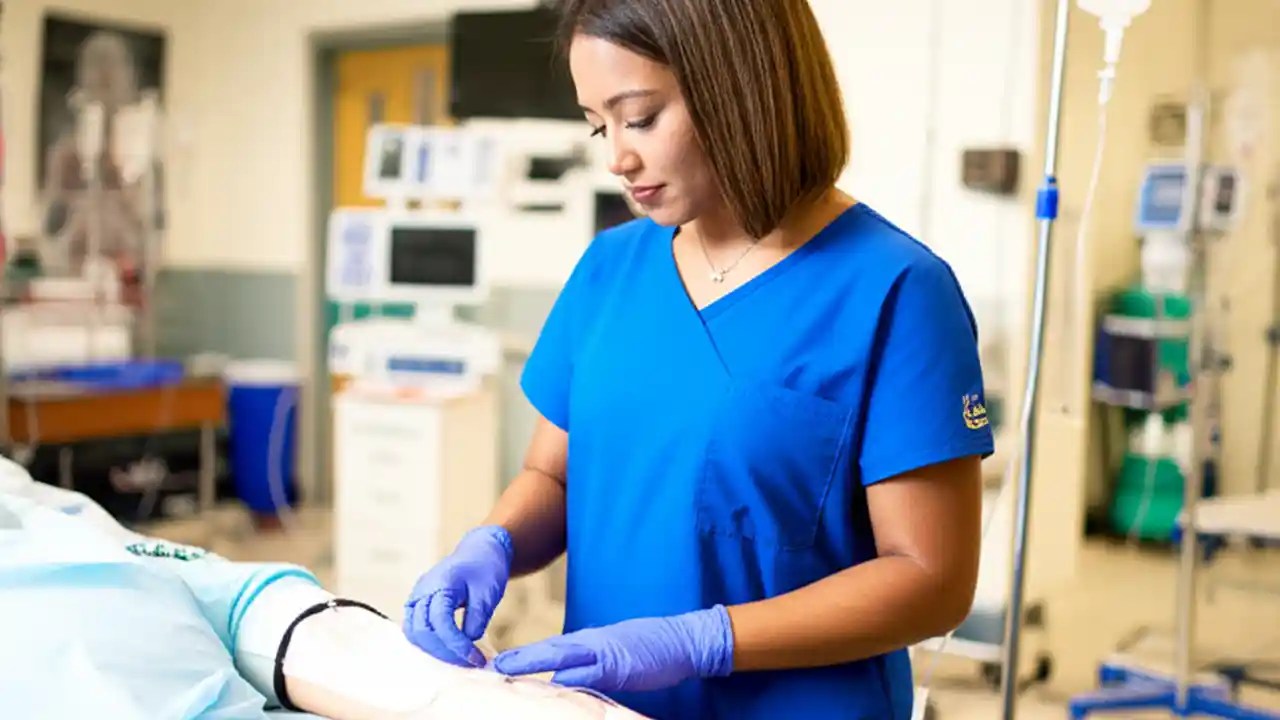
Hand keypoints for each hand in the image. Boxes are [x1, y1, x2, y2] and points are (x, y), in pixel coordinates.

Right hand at [403, 525, 513, 667]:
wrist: (480, 550)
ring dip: (433, 649)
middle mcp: (423, 590)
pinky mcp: (419, 602)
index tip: (475, 657)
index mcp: (441, 583)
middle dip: (444, 651)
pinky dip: (428, 642)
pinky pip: (415, 628)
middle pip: (421, 630)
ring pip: (413, 632)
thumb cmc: (486, 567)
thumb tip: (467, 641)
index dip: (456, 644)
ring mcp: (418, 596)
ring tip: (459, 657)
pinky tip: (448, 649)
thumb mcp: (488, 592)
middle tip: (469, 661)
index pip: (440, 622)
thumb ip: (477, 617)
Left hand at [492, 605, 734, 692]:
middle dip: (518, 659)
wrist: (683, 639)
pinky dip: (570, 676)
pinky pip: (590, 671)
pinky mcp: (619, 664)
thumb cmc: (651, 649)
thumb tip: (565, 678)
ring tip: (506, 671)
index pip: (550, 650)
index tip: (496, 665)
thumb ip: (590, 663)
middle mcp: (591, 644)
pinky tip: (552, 682)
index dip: (523, 657)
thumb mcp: (615, 654)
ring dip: (533, 664)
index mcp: (589, 643)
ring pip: (562, 657)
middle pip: (547, 650)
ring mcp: (605, 652)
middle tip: (489, 667)